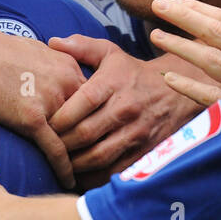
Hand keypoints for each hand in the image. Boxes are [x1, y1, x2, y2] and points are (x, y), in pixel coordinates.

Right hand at [0, 30, 86, 189]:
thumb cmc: (0, 49)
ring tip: (87, 176)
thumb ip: (56, 68)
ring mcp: (51, 102)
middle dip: (95, 142)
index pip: (96, 102)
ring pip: (76, 138)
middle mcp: (67, 85)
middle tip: (98, 162)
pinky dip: (64, 168)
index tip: (101, 136)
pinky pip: (55, 150)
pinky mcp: (32, 118)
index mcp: (71, 69)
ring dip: (81, 159)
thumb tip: (59, 78)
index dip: (98, 121)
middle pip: (91, 121)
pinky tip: (69, 181)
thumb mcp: (40, 51)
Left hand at [48, 35, 202, 183]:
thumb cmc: (133, 73)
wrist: (176, 92)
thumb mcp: (111, 54)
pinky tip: (81, 174)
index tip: (45, 124)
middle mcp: (125, 108)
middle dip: (62, 143)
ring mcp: (136, 132)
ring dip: (75, 163)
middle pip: (85, 133)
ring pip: (98, 156)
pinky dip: (95, 176)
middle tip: (48, 146)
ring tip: (61, 161)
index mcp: (113, 83)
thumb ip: (81, 47)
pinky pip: (115, 170)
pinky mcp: (144, 150)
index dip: (58, 118)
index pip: (79, 104)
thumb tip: (53, 42)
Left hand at [147, 0, 220, 105]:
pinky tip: (168, 78)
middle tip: (157, 5)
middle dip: (184, 17)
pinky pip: (212, 98)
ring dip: (181, 46)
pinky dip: (190, 87)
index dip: (198, 9)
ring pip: (211, 61)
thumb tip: (215, 27)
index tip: (173, 1)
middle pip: (216, 33)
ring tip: (155, 35)